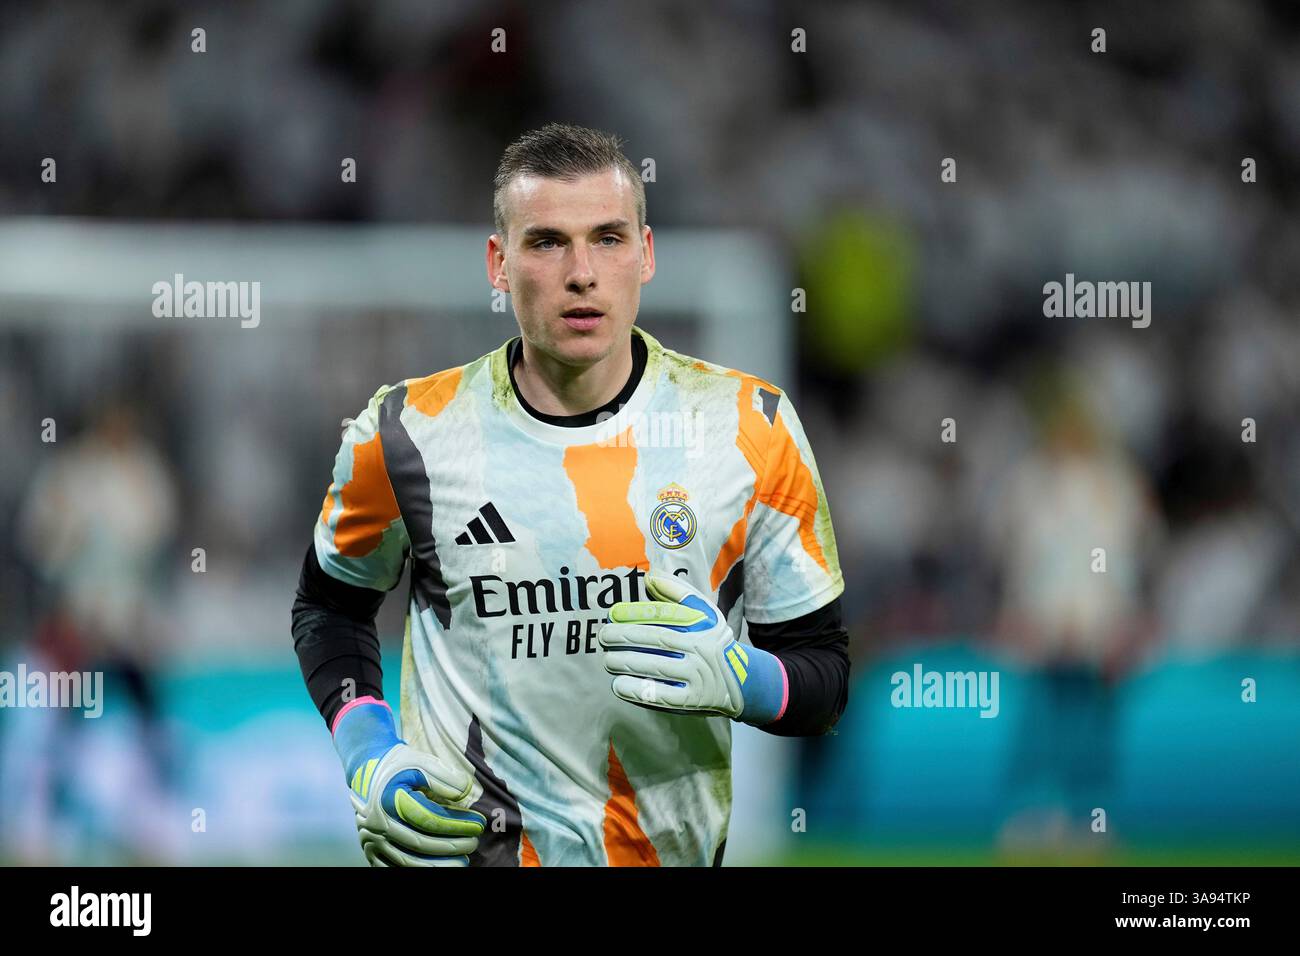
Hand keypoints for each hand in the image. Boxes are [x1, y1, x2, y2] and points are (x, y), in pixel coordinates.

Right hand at [332, 698, 485, 866]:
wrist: (365, 769)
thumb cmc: (398, 765)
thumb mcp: (420, 761)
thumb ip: (443, 777)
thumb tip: (466, 792)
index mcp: (389, 801)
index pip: (430, 819)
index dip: (457, 824)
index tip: (478, 824)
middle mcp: (377, 824)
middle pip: (420, 843)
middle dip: (452, 846)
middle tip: (474, 842)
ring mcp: (371, 840)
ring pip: (407, 861)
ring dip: (438, 864)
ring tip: (463, 861)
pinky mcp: (370, 850)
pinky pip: (392, 868)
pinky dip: (416, 870)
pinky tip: (438, 867)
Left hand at [598, 574, 786, 724]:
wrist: (741, 680)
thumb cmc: (713, 641)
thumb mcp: (706, 613)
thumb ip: (678, 592)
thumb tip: (650, 576)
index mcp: (702, 625)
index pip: (664, 616)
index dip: (636, 613)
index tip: (613, 613)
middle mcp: (701, 648)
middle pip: (658, 640)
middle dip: (626, 637)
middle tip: (603, 636)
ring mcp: (698, 676)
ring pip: (657, 667)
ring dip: (628, 663)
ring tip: (608, 660)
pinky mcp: (694, 700)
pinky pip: (663, 696)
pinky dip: (639, 691)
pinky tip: (619, 686)